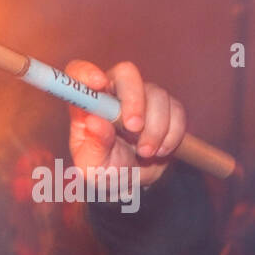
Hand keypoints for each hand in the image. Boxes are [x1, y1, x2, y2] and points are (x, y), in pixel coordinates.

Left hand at [65, 60, 186, 187]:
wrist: (133, 182)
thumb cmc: (104, 170)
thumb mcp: (93, 166)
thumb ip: (94, 145)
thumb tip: (95, 121)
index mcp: (86, 104)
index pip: (78, 73)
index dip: (86, 72)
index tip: (97, 84)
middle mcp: (113, 94)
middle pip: (126, 73)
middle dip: (134, 99)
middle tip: (134, 128)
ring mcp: (141, 97)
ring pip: (156, 93)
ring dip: (154, 127)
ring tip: (145, 152)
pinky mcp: (166, 107)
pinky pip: (176, 109)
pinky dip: (172, 133)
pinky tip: (161, 150)